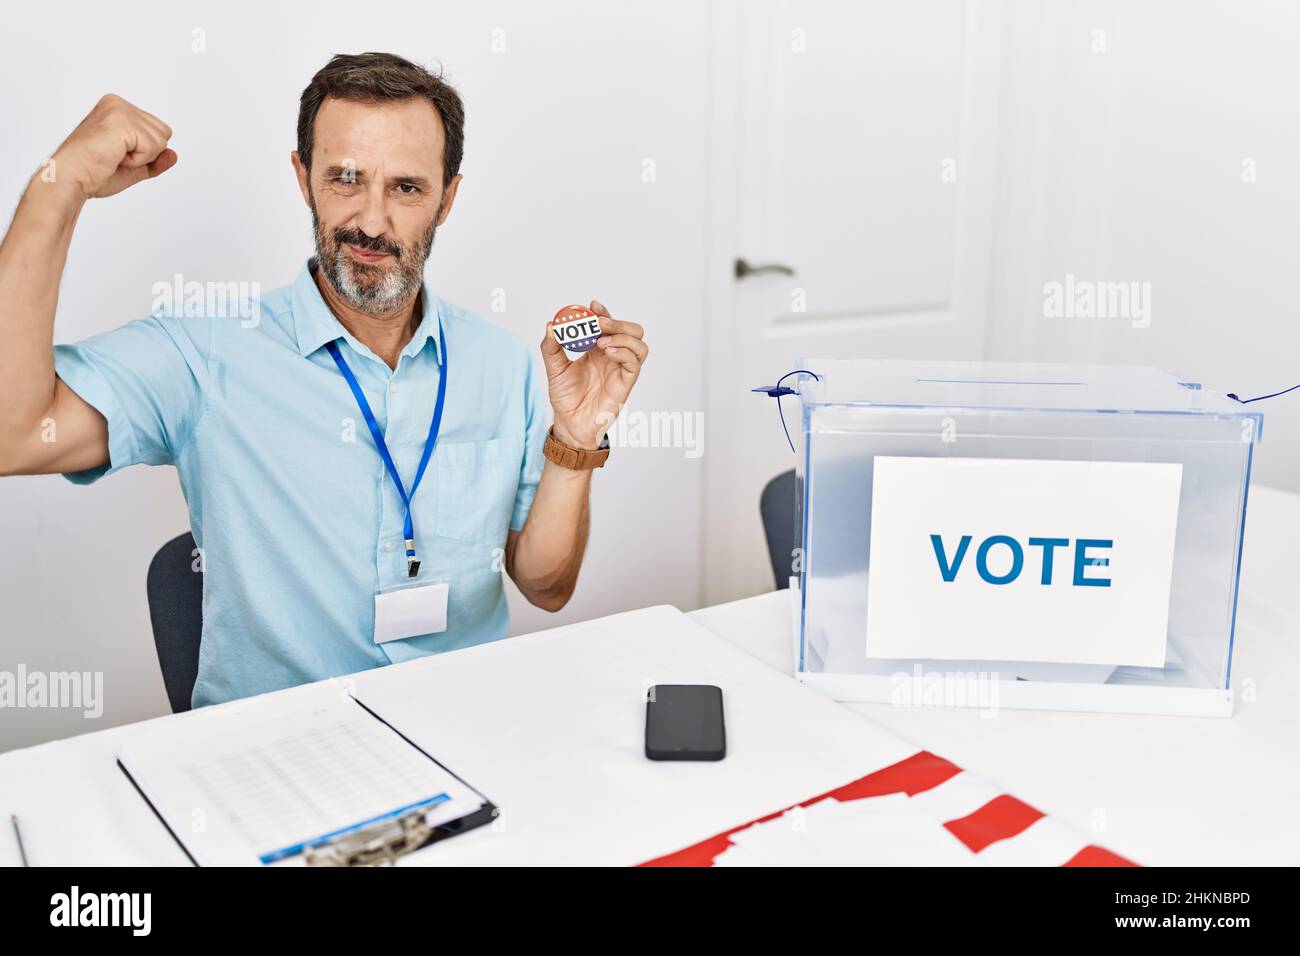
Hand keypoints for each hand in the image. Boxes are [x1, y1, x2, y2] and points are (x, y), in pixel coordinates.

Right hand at [51, 94, 176, 199]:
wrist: (71, 180)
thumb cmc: (93, 173)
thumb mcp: (132, 167)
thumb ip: (154, 159)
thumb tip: (174, 154)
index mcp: (116, 108)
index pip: (157, 131)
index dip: (144, 152)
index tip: (116, 155)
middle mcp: (117, 103)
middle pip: (164, 132)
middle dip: (147, 153)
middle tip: (116, 157)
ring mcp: (119, 109)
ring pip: (161, 140)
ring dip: (142, 157)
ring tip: (114, 156)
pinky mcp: (121, 121)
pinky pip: (153, 146)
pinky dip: (138, 160)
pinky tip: (114, 157)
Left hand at [540, 300, 647, 449]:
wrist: (569, 423)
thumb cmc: (565, 398)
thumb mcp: (554, 368)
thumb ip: (551, 347)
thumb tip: (551, 325)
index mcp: (597, 350)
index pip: (608, 324)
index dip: (603, 312)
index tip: (592, 305)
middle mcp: (613, 357)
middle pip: (631, 330)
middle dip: (617, 322)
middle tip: (599, 322)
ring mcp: (621, 369)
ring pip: (639, 344)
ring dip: (623, 336)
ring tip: (602, 341)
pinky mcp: (626, 383)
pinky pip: (635, 363)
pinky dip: (624, 352)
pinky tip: (607, 352)